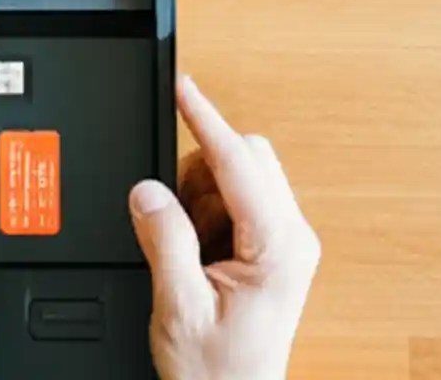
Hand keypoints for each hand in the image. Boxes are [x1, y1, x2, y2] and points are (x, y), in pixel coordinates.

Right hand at [130, 77, 320, 379]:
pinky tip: (196, 255)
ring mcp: (285, 242)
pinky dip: (205, 214)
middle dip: (198, 173)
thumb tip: (148, 189)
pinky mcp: (271, 249)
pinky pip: (233, 202)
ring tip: (187, 254)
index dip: (205, 120)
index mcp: (279, 247)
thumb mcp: (178, 307)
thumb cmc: (218, 372)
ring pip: (236, 176)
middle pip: (244, 159)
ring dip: (199, 197)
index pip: (238, 163)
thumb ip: (164, 240)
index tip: (184, 89)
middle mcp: (291, 237)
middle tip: (171, 218)